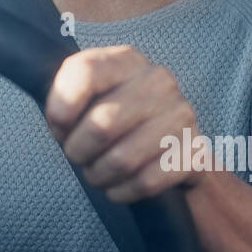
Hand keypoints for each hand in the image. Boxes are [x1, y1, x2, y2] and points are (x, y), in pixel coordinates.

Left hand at [44, 45, 203, 202]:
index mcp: (126, 60)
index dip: (61, 107)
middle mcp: (158, 81)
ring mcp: (181, 115)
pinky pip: (146, 182)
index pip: (85, 73)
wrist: (166, 143)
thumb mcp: (85, 96)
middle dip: (78, 151)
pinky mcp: (194, 151)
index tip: (57, 126)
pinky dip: (123, 192)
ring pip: (123, 160)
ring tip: (96, 173)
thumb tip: (61, 123)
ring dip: (98, 176)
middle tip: (77, 156)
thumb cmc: (113, 116)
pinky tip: (118, 187)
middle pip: (101, 125)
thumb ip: (65, 99)